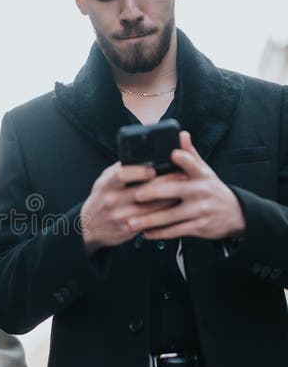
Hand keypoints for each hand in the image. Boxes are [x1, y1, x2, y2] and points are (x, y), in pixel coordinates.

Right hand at [80, 162, 177, 254]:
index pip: (122, 175)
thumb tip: (144, 156)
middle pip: (142, 191)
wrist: (88, 227)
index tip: (154, 169)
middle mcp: (112, 201)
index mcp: (106, 185)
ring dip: (169, 199)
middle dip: (165, 183)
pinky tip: (174, 208)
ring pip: (151, 209)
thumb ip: (121, 169)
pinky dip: (164, 214)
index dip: (139, 171)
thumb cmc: (101, 199)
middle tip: (181, 176)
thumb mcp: (104, 181)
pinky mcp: (128, 230)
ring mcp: (120, 217)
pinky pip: (150, 222)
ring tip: (183, 191)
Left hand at [128, 131, 246, 240]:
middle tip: (136, 195)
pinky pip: (175, 230)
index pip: (193, 164)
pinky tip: (145, 233)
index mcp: (202, 175)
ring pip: (171, 215)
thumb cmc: (211, 189)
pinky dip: (159, 233)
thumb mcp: (205, 171)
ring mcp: (200, 210)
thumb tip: (181, 134)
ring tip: (131, 222)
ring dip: (149, 220)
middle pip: (175, 191)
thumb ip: (190, 155)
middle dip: (154, 193)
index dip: (184, 159)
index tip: (173, 154)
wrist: (234, 214)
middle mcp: (201, 191)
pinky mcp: (199, 227)